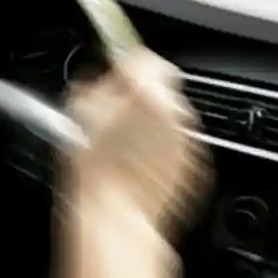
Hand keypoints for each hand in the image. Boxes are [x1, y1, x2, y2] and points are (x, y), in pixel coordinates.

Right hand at [64, 48, 208, 238]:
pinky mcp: (197, 163)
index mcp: (146, 92)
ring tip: (126, 147)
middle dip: (142, 96)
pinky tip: (141, 167)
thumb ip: (99, 85)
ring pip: (172, 117)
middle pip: (162, 86)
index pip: (145, 57)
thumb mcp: (81, 114)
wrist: (118, 221)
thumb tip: (106, 78)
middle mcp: (175, 110)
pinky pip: (180, 145)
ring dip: (154, 124)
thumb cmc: (95, 173)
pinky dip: (164, 150)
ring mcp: (189, 138)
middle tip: (117, 116)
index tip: (118, 79)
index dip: (128, 67)